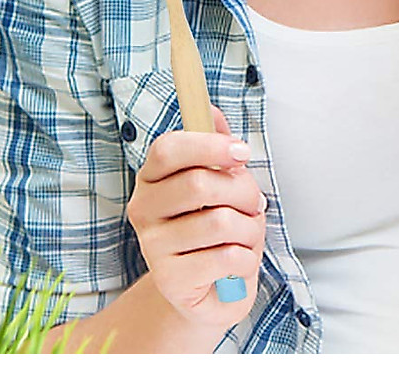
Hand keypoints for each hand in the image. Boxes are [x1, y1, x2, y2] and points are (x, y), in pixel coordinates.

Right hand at [127, 105, 265, 329]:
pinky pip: (226, 257)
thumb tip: (211, 109)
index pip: (168, 149)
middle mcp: (143, 210)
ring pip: (219, 222)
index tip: (242, 151)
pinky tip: (238, 263)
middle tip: (255, 203)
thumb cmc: (217, 227)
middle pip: (198, 183)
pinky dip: (247, 258)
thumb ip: (216, 146)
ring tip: (246, 235)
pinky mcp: (170, 280)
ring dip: (249, 228)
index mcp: (152, 178)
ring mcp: (152, 247)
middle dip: (242, 191)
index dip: (208, 145)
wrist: (208, 289)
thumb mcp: (221, 182)